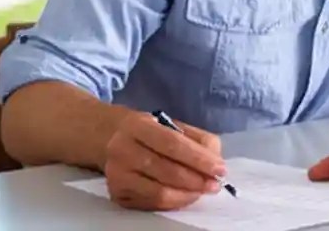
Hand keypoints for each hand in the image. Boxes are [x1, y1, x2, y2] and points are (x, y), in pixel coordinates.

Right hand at [103, 111, 225, 210]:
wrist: (108, 139)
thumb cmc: (148, 132)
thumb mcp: (170, 124)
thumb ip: (197, 140)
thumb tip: (215, 162)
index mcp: (137, 126)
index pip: (172, 144)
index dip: (199, 159)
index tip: (220, 169)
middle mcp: (122, 150)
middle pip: (166, 171)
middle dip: (196, 180)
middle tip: (215, 184)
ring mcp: (117, 175)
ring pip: (160, 192)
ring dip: (187, 194)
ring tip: (202, 190)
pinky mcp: (117, 194)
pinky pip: (152, 204)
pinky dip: (174, 202)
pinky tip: (185, 195)